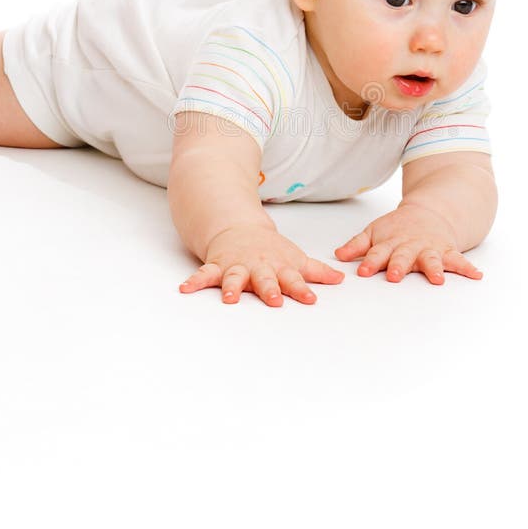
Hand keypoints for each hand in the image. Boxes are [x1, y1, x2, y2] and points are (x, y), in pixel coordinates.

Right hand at [179, 224, 344, 306]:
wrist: (240, 227)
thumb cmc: (271, 250)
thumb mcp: (296, 258)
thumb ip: (317, 271)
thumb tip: (341, 280)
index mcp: (278, 267)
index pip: (293, 279)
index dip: (302, 289)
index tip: (310, 299)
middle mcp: (258, 267)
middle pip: (264, 279)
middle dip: (269, 289)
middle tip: (274, 301)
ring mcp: (237, 266)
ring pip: (234, 277)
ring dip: (231, 287)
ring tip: (228, 299)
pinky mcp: (217, 266)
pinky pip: (204, 274)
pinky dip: (195, 281)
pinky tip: (185, 289)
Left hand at [334, 203, 483, 284]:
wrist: (429, 211)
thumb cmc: (397, 227)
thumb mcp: (374, 231)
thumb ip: (357, 245)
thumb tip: (338, 256)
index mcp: (390, 243)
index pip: (377, 253)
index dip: (370, 262)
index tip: (362, 271)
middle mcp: (410, 246)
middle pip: (403, 256)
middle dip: (399, 266)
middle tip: (394, 276)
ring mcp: (429, 248)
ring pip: (431, 259)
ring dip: (434, 268)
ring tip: (437, 279)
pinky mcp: (446, 251)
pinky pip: (458, 259)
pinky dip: (467, 267)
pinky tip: (476, 275)